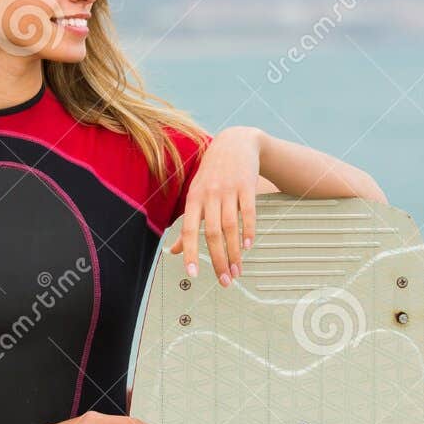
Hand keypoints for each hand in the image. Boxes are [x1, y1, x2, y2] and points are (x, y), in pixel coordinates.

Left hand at [169, 125, 262, 286]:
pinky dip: (249, 230)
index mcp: (193, 199)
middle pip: (212, 233)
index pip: (189, 230)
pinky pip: (248, 212)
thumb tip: (174, 251)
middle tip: (225, 281)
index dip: (190, 253)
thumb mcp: (195, 195)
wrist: (235, 143)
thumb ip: (187, 225)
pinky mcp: (246, 186)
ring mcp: (228, 190)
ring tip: (238, 270)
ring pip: (230, 227)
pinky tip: (249, 246)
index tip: (192, 274)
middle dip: (218, 260)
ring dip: (234, 252)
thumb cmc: (212, 173)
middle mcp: (209, 195)